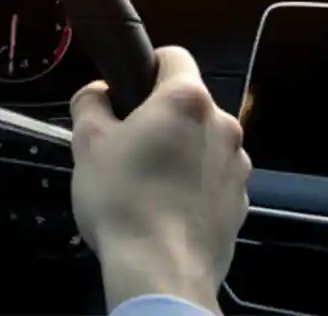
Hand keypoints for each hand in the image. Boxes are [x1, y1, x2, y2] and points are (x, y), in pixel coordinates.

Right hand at [70, 46, 249, 314]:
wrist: (161, 270)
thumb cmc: (122, 199)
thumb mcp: (87, 143)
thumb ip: (90, 102)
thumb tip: (99, 93)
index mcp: (187, 100)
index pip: (173, 56)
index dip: (147, 67)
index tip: (127, 91)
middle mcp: (222, 125)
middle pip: (188, 105)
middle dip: (159, 117)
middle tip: (125, 145)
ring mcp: (238, 166)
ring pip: (203, 143)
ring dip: (179, 152)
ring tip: (145, 183)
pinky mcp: (241, 203)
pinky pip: (213, 180)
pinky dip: (193, 185)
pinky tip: (165, 208)